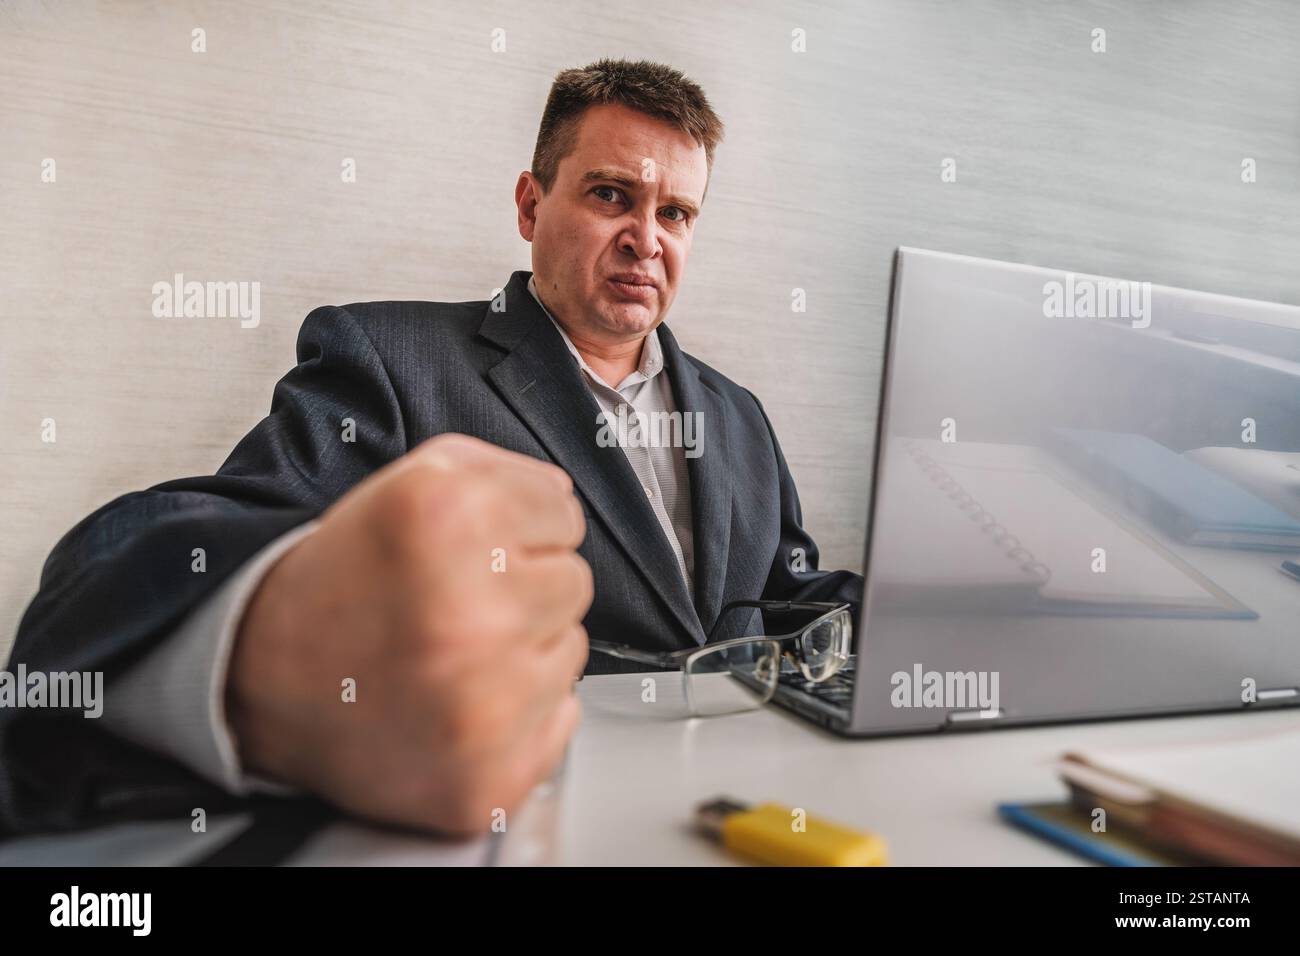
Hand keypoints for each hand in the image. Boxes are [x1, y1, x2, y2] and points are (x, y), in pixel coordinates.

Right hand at [226, 433, 591, 834]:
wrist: (256, 680)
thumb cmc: (335, 585)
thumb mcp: (406, 485)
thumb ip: (497, 470)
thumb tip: (562, 499)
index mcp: (450, 521)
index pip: (564, 514)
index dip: (520, 527)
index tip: (476, 547)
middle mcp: (472, 614)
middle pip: (573, 582)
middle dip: (521, 586)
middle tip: (452, 602)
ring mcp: (483, 703)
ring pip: (570, 651)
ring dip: (523, 649)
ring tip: (449, 651)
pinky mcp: (489, 772)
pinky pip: (561, 718)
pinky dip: (521, 710)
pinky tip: (458, 698)